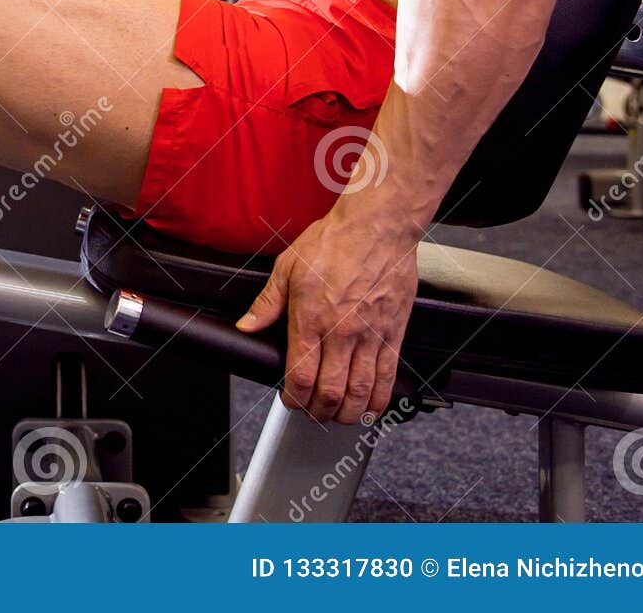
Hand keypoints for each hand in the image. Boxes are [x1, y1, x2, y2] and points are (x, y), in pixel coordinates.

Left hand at [236, 215, 420, 423]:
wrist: (377, 227)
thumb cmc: (334, 242)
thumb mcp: (287, 268)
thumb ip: (267, 303)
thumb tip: (248, 325)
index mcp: (311, 319)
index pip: (301, 377)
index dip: (294, 398)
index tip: (290, 400)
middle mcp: (342, 332)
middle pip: (330, 392)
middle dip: (318, 412)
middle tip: (312, 413)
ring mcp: (371, 335)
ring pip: (360, 391)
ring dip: (347, 412)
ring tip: (337, 415)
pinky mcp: (395, 333)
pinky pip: (389, 377)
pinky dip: (379, 400)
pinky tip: (369, 406)